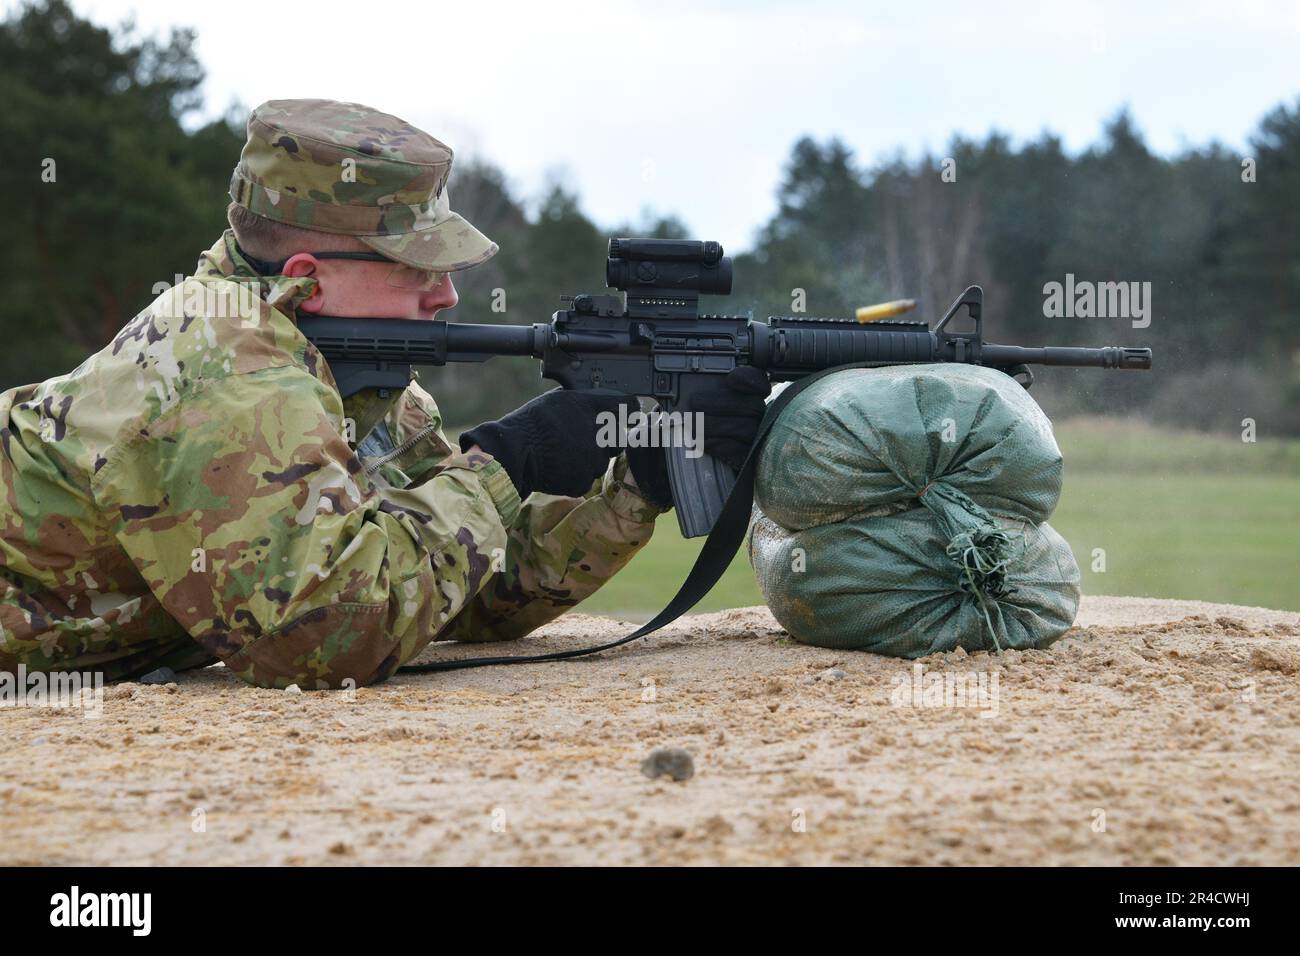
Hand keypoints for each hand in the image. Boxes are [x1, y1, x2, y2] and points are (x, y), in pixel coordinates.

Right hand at [459, 388, 625, 498]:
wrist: (513, 453)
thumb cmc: (532, 423)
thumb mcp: (560, 399)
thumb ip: (586, 402)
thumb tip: (606, 403)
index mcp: (592, 409)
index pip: (627, 406)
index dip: (630, 411)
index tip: (630, 415)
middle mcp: (597, 433)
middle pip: (616, 439)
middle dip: (605, 439)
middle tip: (582, 439)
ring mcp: (592, 460)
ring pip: (601, 461)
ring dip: (589, 458)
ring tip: (565, 453)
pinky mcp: (583, 481)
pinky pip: (587, 478)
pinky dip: (577, 474)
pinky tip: (560, 466)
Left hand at [624, 366, 772, 509]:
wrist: (679, 466)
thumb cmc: (684, 430)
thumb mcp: (682, 409)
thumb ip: (688, 395)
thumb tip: (674, 385)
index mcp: (745, 398)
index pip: (759, 384)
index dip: (749, 379)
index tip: (731, 377)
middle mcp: (757, 418)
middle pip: (752, 405)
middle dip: (721, 402)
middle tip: (694, 402)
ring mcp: (756, 440)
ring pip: (746, 428)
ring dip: (716, 424)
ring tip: (691, 425)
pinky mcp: (749, 462)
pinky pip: (743, 452)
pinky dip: (722, 446)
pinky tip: (704, 443)